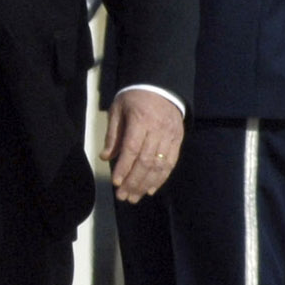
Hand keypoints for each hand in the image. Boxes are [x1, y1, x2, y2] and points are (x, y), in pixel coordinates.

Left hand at [102, 88, 184, 203]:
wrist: (162, 87)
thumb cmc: (135, 98)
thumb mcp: (118, 109)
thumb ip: (113, 134)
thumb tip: (105, 157)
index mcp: (140, 120)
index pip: (132, 148)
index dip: (124, 167)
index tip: (116, 182)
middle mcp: (157, 129)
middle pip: (146, 161)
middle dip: (133, 181)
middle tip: (123, 196)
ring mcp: (170, 136)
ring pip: (159, 165)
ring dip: (146, 184)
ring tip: (134, 197)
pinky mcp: (178, 140)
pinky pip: (171, 163)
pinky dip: (161, 179)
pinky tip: (150, 189)